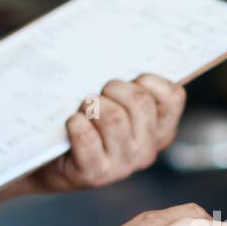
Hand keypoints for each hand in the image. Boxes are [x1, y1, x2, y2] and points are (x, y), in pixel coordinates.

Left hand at [35, 74, 185, 191]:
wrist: (52, 160)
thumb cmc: (88, 122)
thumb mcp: (117, 103)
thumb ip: (131, 85)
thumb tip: (126, 50)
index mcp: (161, 131)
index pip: (173, 96)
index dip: (148, 80)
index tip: (129, 80)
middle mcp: (147, 151)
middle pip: (140, 103)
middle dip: (114, 88)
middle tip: (97, 93)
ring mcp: (123, 166)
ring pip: (114, 118)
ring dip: (91, 105)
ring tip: (83, 108)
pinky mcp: (96, 175)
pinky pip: (87, 137)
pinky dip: (75, 123)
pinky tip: (72, 123)